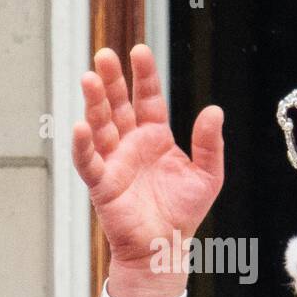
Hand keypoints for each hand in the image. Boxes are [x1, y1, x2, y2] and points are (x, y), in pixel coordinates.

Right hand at [71, 44, 224, 296]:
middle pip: (119, 105)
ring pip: (101, 125)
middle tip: (105, 55)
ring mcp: (115, 160)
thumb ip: (210, 144)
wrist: (166, 246)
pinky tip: (82, 127)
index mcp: (156, 137)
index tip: (140, 50)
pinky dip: (84, 145)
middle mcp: (132, 143)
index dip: (145, 76)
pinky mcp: (103, 182)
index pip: (148, 99)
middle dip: (112, 80)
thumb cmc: (184, 212)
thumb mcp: (208, 175)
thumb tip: (215, 110)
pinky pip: (89, 161)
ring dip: (95, 103)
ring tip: (90, 78)